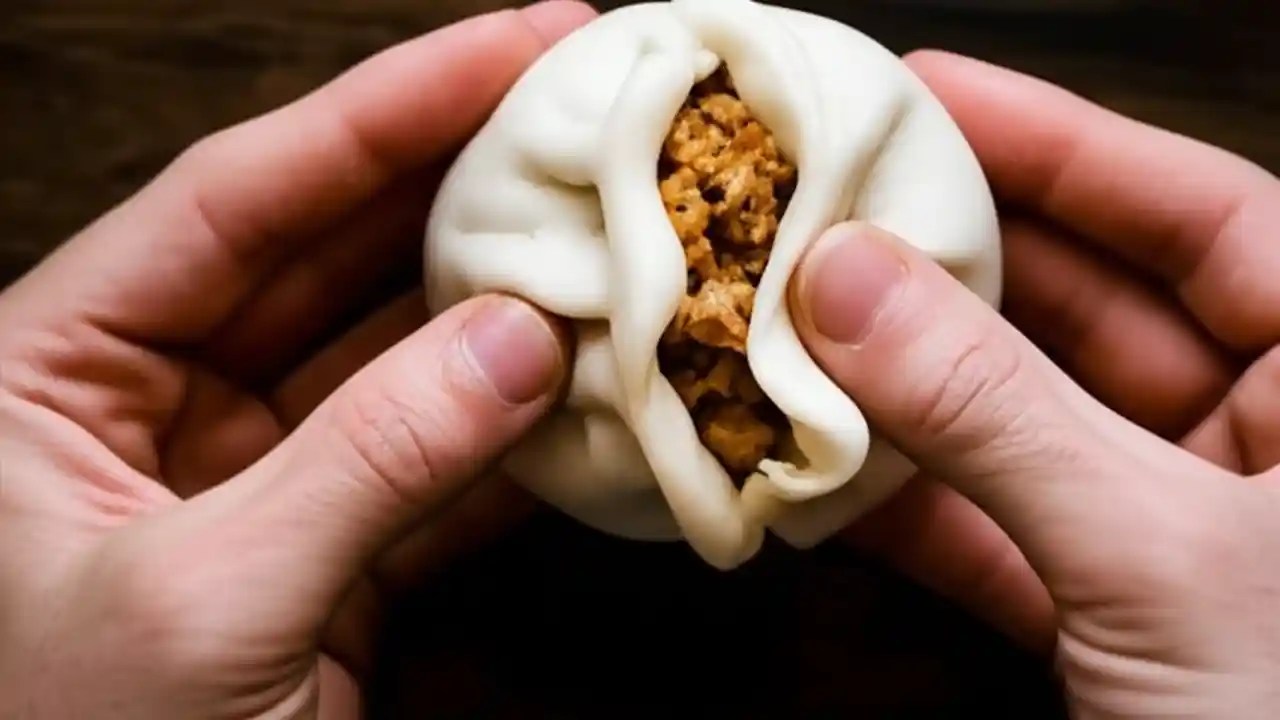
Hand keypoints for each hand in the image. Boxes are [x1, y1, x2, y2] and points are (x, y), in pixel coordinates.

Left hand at [0, 3, 591, 716]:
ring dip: (506, 302)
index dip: (385, 109)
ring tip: (616, 229)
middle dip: (461, 179)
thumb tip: (520, 340)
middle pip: (330, 250)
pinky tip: (598, 381)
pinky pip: (433, 461)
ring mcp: (252, 474)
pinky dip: (518, 430)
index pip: (241, 195)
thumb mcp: (208, 605)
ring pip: (395, 352)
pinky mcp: (326, 551)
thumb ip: (368, 460)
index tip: (512, 47)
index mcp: (53, 370)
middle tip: (585, 110)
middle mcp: (151, 401)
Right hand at [795, 53, 1279, 715]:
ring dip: (903, 389)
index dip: (1055, 140)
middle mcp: (1274, 444)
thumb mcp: (1165, 559)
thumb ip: (999, 417)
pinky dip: (906, 503)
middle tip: (825, 206)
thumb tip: (847, 287)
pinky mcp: (1116, 617)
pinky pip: (999, 528)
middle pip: (1089, 305)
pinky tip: (814, 463)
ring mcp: (1186, 533)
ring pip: (1025, 422)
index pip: (1196, 211)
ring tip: (787, 325)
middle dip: (951, 262)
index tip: (923, 97)